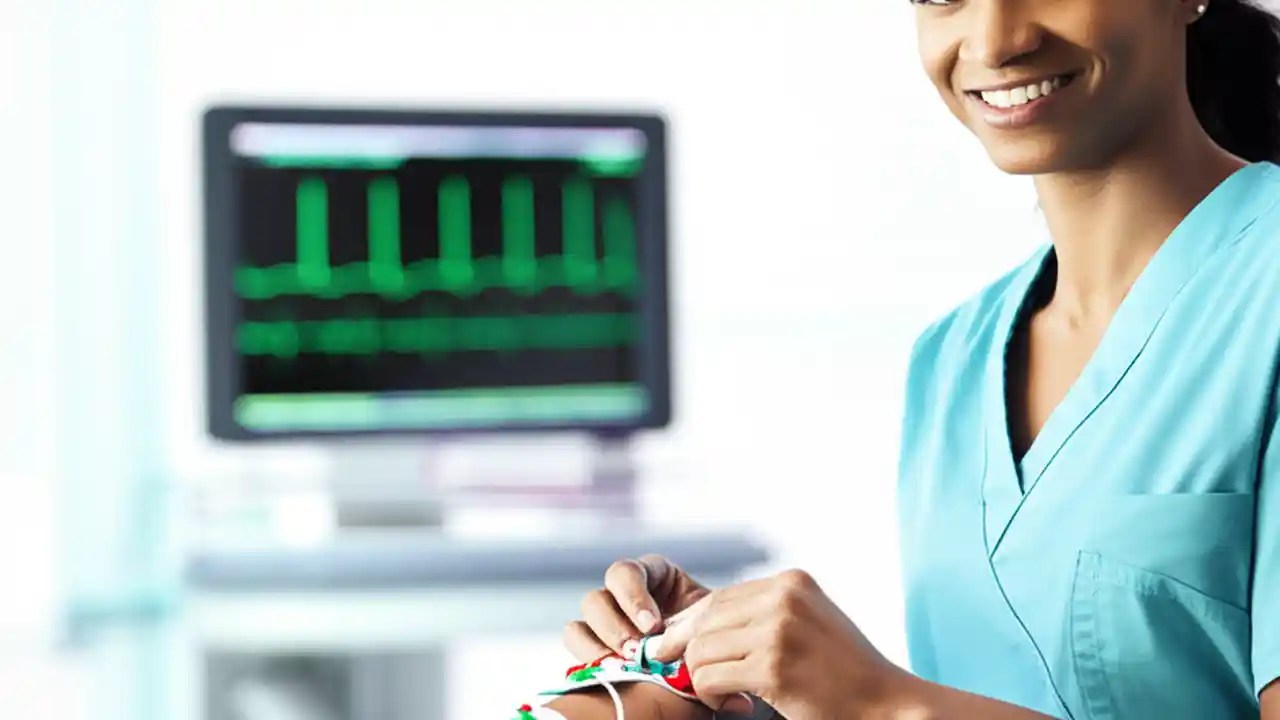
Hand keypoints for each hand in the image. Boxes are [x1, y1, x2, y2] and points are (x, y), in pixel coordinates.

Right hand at [565, 554, 710, 661]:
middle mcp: (621, 596)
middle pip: (595, 600)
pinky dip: (589, 659)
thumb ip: (693, 624)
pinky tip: (612, 673)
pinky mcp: (596, 647)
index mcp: (651, 574)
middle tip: (636, 651)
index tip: (653, 626)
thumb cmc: (712, 631)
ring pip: (579, 625)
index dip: (633, 596)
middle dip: (614, 628)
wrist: (713, 655)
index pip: (626, 572)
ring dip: (599, 647)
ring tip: (623, 666)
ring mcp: (605, 622)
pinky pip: (577, 648)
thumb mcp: (708, 619)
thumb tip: (679, 646)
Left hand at [653, 570, 905, 718]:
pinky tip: (730, 701)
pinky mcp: (773, 667)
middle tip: (684, 672)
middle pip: (706, 620)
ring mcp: (779, 632)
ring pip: (701, 648)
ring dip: (701, 675)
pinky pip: (709, 676)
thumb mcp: (807, 622)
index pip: (720, 597)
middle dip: (687, 648)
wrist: (885, 703)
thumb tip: (692, 625)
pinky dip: (709, 693)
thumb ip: (761, 615)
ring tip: (721, 691)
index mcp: (792, 582)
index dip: (690, 623)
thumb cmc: (843, 671)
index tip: (674, 642)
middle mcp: (784, 599)